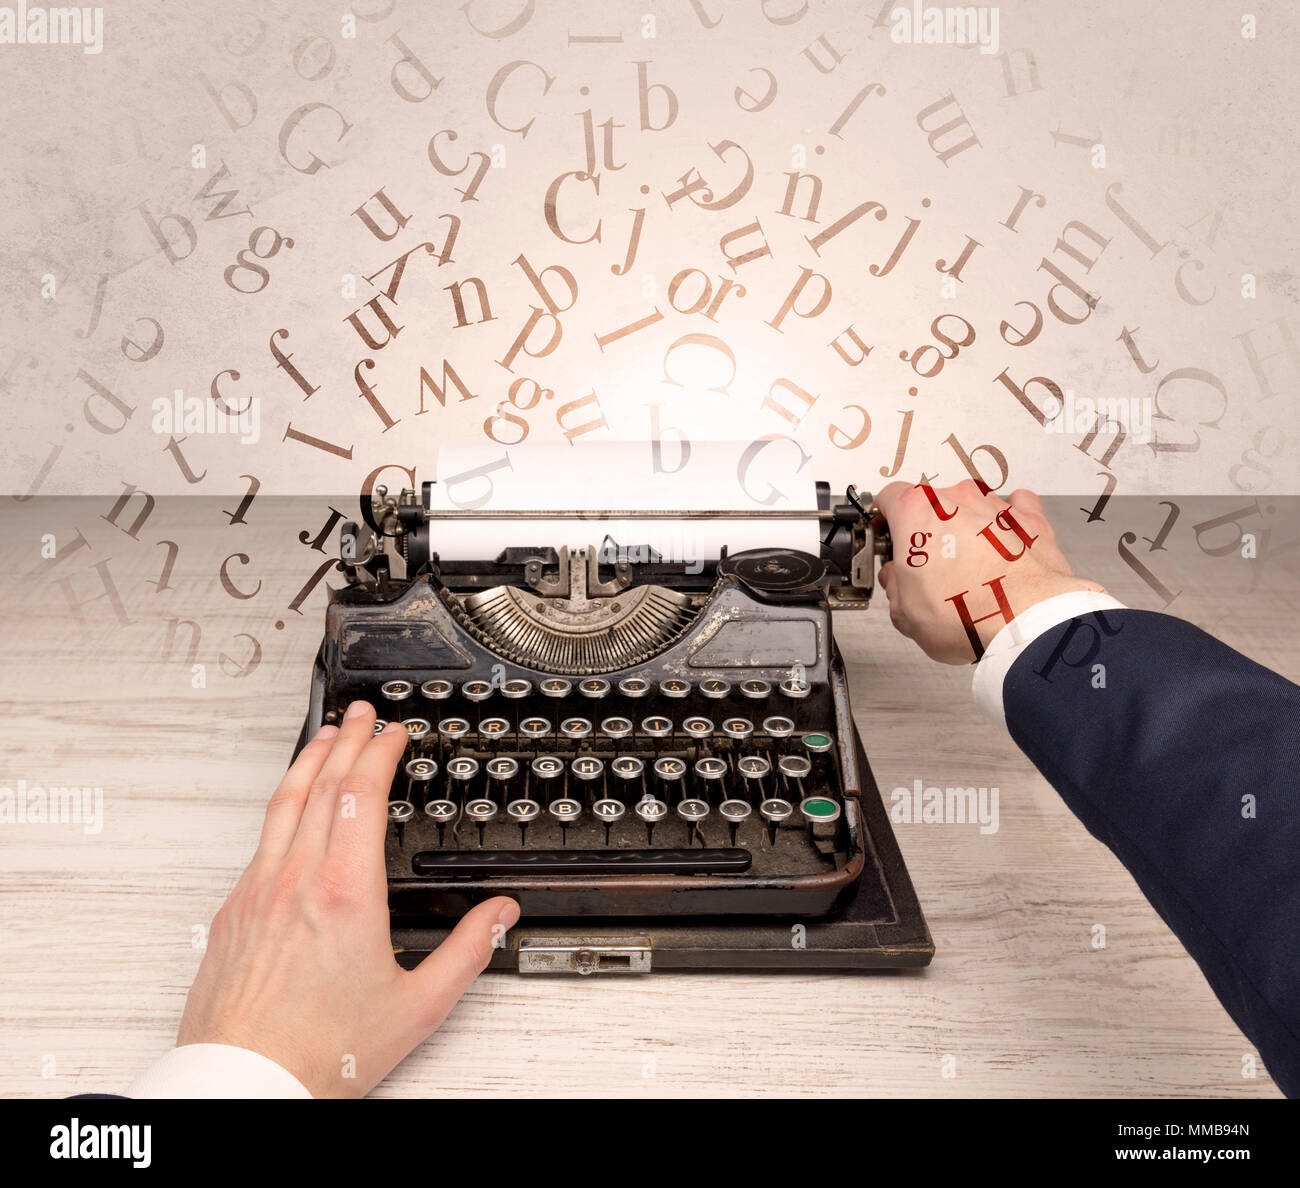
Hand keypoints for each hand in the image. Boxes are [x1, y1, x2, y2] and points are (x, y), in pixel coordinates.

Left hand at [177, 700, 519, 1096]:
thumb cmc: (321, 1051)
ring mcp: (258, 891)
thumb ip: (467, 952)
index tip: (394, 733)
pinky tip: (292, 809)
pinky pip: (261, 840)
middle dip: (346, 739)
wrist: (244, 1082)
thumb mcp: (417, 1006)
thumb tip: (500, 914)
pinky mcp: (233, 911)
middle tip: (362, 714)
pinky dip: (283, 806)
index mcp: (347, 892)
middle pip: (321, 784)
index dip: (380, 752)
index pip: (361, 793)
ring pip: (282, 804)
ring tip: (324, 736)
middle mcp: (297, 880)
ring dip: (308, 761)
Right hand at [874, 480, 1106, 663]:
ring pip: (970, 507)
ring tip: (969, 569)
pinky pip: (1014, 507)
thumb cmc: (968, 613)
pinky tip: (1003, 545)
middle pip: (931, 504)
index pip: (888, 498)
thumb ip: (895, 588)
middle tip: (928, 567)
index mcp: (917, 512)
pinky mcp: (1030, 520)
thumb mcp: (905, 613)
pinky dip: (1006, 523)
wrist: (1025, 623)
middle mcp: (955, 499)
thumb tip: (898, 582)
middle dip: (927, 532)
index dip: (885, 521)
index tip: (888, 538)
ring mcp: (994, 506)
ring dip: (966, 530)